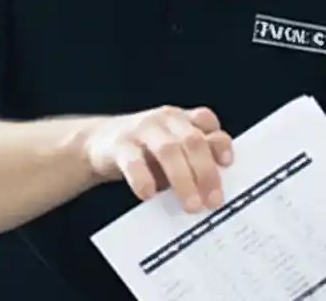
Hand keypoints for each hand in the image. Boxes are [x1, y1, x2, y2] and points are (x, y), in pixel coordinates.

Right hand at [83, 105, 233, 211]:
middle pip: (191, 140)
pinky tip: (149, 194)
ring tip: (191, 205)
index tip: (228, 164)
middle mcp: (164, 120)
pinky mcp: (119, 145)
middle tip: (212, 201)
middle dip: (205, 171)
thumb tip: (212, 191)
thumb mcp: (171, 152)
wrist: (96, 144)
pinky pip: (133, 161)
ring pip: (168, 150)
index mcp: (181, 119)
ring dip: (183, 179)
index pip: (206, 121)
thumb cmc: (144, 152)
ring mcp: (141, 130)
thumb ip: (191, 162)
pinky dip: (143, 178)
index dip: (219, 142)